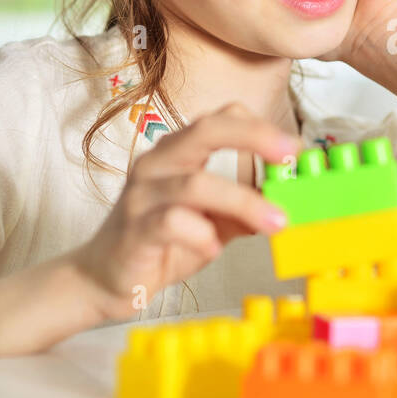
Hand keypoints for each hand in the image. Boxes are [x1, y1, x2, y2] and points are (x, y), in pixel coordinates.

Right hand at [70, 103, 299, 321]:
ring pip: (196, 183)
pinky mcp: (134, 229)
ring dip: (244, 202)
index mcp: (177, 153)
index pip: (219, 119)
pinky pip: (172, 222)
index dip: (260, 128)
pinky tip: (213, 248)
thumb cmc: (160, 243)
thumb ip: (242, 208)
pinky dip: (202, 234)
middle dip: (254, 138)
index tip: (294, 148)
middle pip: (206, 131)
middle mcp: (157, 163)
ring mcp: (142, 195)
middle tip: (289, 156)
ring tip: (275, 222)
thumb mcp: (212, 221)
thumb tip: (287, 200)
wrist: (102, 279)